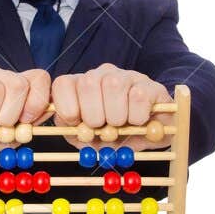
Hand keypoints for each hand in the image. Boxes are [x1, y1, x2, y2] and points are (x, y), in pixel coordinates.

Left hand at [51, 63, 172, 150]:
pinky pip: (139, 96)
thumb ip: (73, 132)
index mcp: (81, 85)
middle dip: (92, 114)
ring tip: (120, 125)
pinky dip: (136, 116)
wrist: (148, 138)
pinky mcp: (151, 85)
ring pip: (113, 85)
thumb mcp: (87, 138)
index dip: (66, 106)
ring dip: (115, 115)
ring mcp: (128, 76)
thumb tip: (69, 123)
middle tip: (101, 128)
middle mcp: (102, 75)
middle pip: (88, 82)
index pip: (63, 83)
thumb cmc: (113, 137)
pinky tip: (138, 121)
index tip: (75, 124)